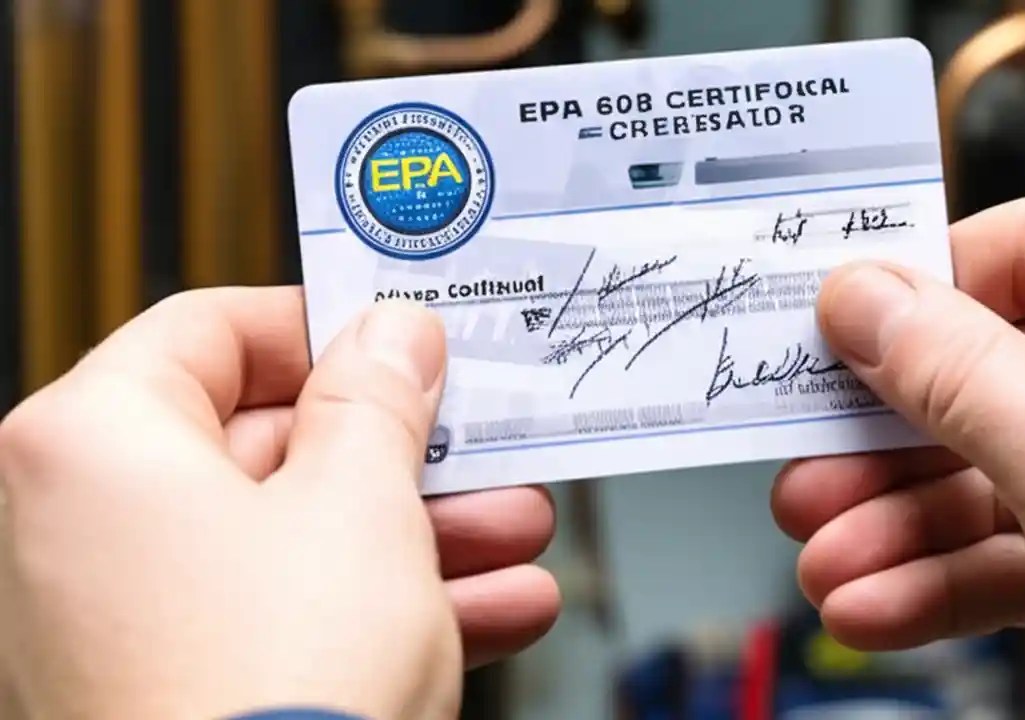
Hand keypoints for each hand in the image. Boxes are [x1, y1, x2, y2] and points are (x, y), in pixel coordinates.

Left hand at [0, 288, 558, 718]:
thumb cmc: (269, 689)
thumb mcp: (360, 504)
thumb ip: (379, 399)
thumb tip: (391, 336)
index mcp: (98, 443)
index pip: (214, 328)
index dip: (328, 327)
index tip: (407, 341)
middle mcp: (86, 527)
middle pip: (272, 444)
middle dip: (409, 455)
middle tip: (485, 447)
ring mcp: (126, 619)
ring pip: (296, 540)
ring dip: (423, 535)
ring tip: (516, 534)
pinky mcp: (174, 690)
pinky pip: (288, 618)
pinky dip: (384, 610)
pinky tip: (492, 610)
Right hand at [773, 194, 1024, 717]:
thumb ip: (959, 375)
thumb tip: (864, 299)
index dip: (919, 294)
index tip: (829, 333)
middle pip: (993, 379)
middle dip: (890, 448)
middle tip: (810, 470)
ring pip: (997, 478)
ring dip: (900, 529)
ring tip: (830, 565)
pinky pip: (1023, 555)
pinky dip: (944, 585)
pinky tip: (878, 607)